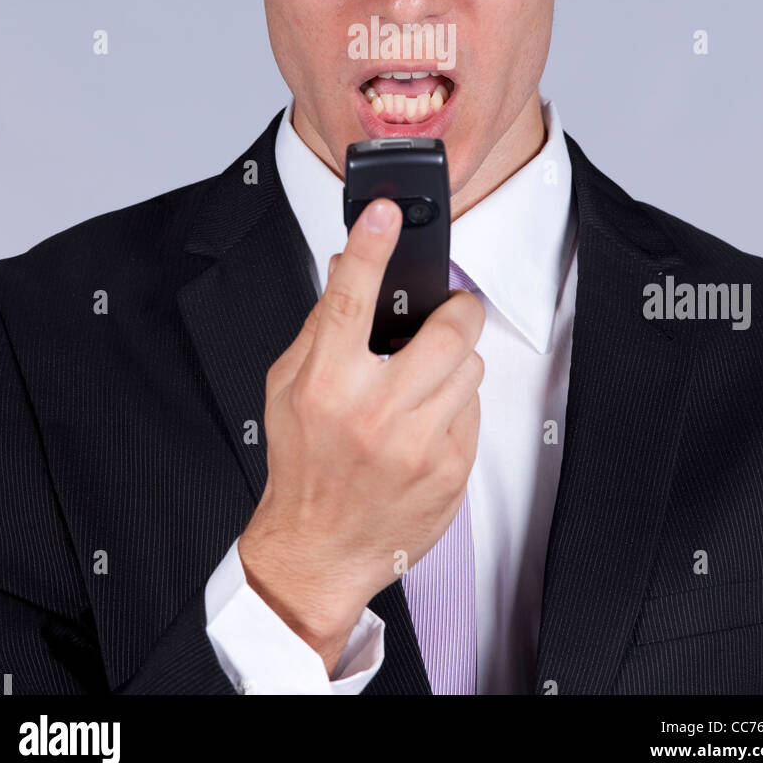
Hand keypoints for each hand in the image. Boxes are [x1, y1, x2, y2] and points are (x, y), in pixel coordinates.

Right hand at [238, 197, 484, 672]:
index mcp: (324, 384)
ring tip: (424, 382)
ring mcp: (416, 443)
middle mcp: (371, 410)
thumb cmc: (302, 464)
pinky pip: (474, 409)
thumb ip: (320, 325)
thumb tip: (350, 266)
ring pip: (470, 366)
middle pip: (446, 329)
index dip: (369, 247)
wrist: (318, 550)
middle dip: (455, 312)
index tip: (384, 212)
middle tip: (447, 315)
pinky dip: (456, 406)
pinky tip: (427, 423)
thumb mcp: (288, 387)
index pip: (348, 299)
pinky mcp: (448, 469)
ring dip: (455, 363)